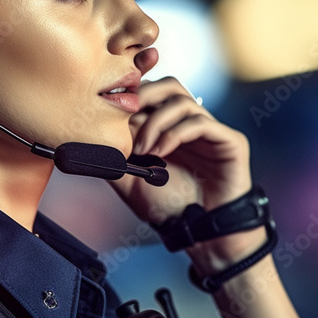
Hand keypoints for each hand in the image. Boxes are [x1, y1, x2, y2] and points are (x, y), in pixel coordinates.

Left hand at [108, 76, 252, 225]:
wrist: (202, 232)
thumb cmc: (168, 207)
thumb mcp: (130, 182)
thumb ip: (114, 158)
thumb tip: (87, 138)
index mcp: (169, 126)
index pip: (152, 92)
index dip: (132, 92)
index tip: (109, 104)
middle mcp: (190, 123)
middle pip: (169, 85)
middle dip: (143, 95)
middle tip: (124, 113)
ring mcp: (211, 130)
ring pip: (182, 100)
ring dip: (156, 122)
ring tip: (143, 149)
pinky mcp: (230, 140)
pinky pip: (200, 123)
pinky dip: (175, 133)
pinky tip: (161, 152)